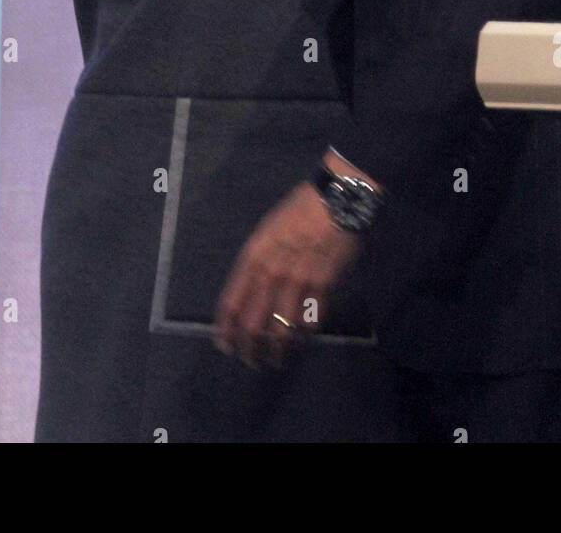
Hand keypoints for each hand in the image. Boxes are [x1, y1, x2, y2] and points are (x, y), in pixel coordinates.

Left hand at [214, 182, 359, 368]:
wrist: (335, 200)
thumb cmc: (297, 211)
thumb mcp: (266, 232)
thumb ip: (256, 262)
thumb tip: (249, 292)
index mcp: (253, 256)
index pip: (231, 302)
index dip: (226, 329)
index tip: (225, 345)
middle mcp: (271, 272)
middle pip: (253, 323)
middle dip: (249, 349)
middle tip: (251, 360)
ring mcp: (297, 281)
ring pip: (282, 330)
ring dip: (277, 351)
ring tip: (276, 360)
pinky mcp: (323, 286)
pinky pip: (309, 321)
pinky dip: (303, 336)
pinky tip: (300, 341)